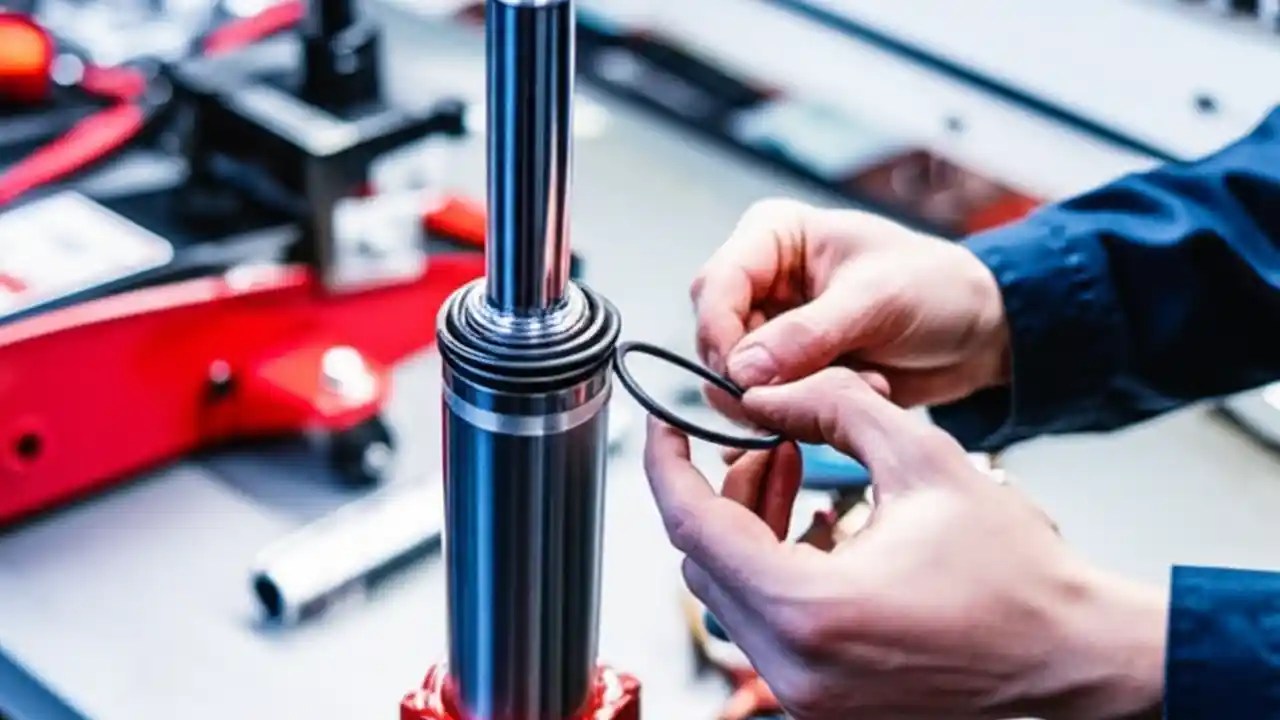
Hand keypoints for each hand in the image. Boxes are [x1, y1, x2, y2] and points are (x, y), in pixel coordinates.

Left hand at [643, 369, 1166, 719]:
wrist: (1070, 650)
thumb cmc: (1014, 570)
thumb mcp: (921, 458)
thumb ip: (832, 407)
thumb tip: (765, 390)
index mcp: (808, 607)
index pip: (693, 527)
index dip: (667, 464)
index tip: (664, 422)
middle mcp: (794, 665)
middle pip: (706, 559)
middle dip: (722, 487)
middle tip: (763, 438)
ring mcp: (806, 691)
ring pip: (732, 590)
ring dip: (748, 524)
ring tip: (793, 467)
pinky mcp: (822, 697)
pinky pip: (766, 621)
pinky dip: (774, 565)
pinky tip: (819, 522)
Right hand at [691, 199, 1009, 406]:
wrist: (979, 331)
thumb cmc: (937, 287)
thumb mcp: (877, 301)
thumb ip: (807, 334)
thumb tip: (743, 369)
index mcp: (773, 237)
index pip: (716, 286)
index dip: (721, 336)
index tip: (745, 379)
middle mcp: (763, 280)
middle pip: (716, 337)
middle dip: (750, 377)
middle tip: (795, 402)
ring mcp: (772, 328)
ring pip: (735, 378)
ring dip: (784, 400)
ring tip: (850, 392)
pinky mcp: (788, 370)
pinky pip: (764, 402)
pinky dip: (795, 417)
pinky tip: (835, 417)